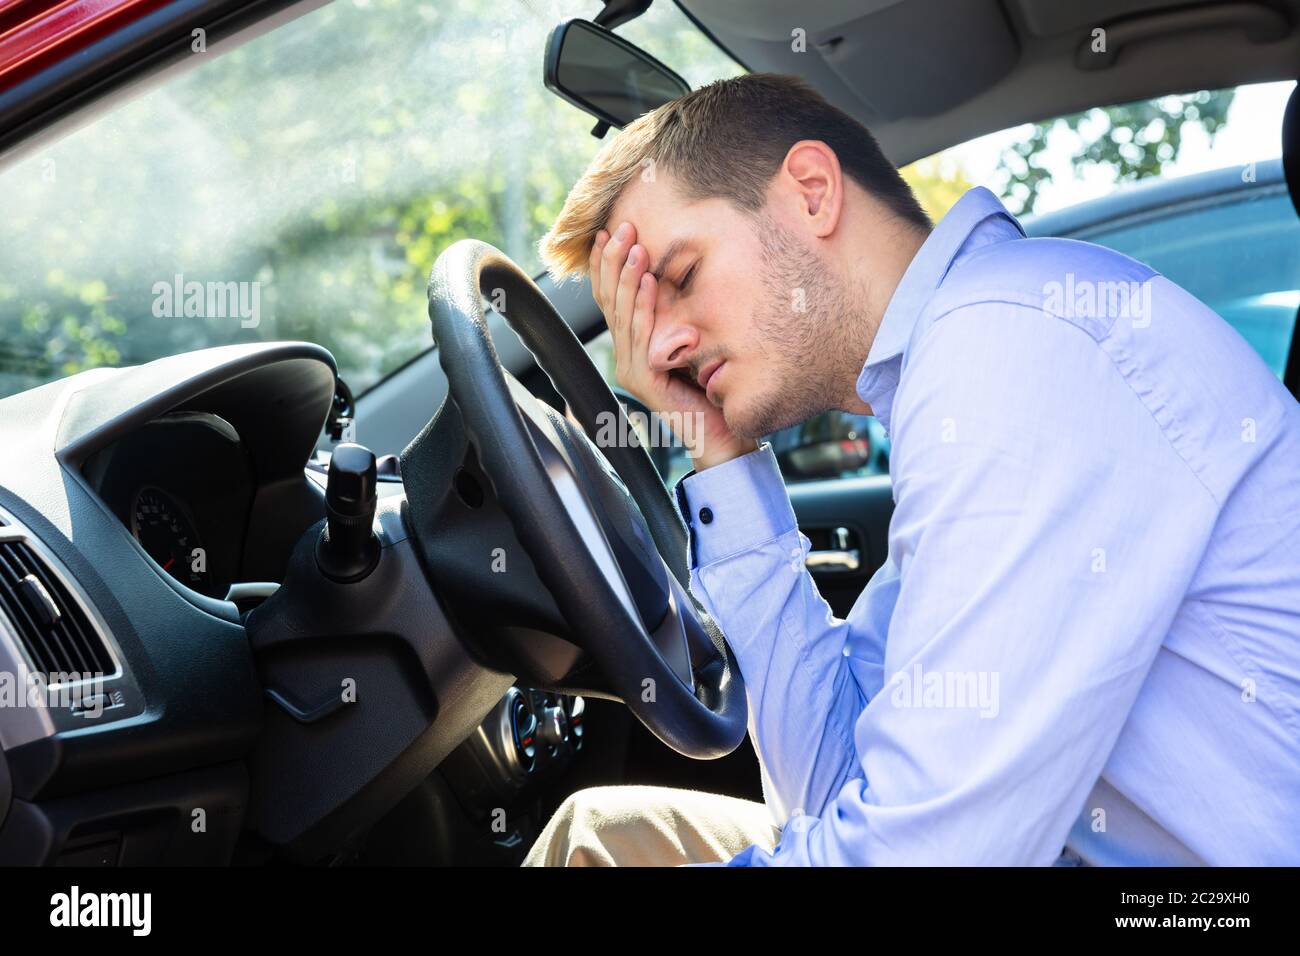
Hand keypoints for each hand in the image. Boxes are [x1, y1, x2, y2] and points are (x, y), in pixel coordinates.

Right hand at [590, 222, 756, 470]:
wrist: (721, 432)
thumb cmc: (711, 388)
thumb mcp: (690, 340)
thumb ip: (675, 317)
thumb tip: (670, 273)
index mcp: (633, 346)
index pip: (612, 299)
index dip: (606, 266)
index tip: (606, 232)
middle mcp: (626, 357)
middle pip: (611, 301)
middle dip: (614, 261)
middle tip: (620, 227)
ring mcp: (632, 369)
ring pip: (624, 314)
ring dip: (629, 277)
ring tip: (633, 246)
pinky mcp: (645, 380)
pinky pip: (644, 335)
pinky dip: (647, 306)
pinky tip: (651, 281)